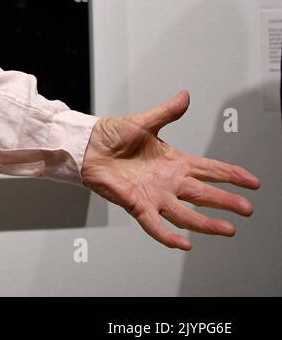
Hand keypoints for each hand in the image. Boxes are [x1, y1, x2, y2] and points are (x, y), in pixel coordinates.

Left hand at [80, 90, 259, 249]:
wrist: (86, 146)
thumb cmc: (111, 136)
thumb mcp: (144, 122)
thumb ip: (167, 112)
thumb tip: (185, 95)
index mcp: (174, 161)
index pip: (210, 170)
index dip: (232, 175)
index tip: (253, 182)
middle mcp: (169, 181)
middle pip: (204, 194)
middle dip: (226, 201)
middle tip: (247, 208)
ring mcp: (155, 195)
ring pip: (186, 213)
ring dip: (206, 223)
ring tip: (227, 229)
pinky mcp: (137, 204)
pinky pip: (155, 224)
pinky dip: (168, 234)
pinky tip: (184, 244)